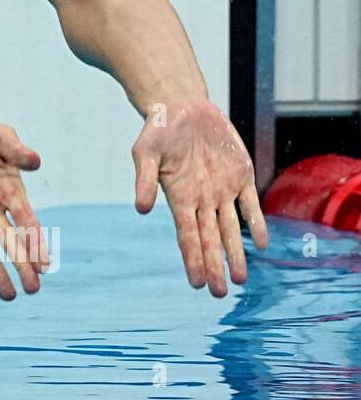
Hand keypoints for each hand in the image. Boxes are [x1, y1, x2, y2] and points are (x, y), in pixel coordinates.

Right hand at [132, 99, 269, 296]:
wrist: (182, 106)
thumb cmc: (158, 128)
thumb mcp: (145, 152)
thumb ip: (144, 180)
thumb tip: (139, 209)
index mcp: (179, 197)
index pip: (188, 236)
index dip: (193, 260)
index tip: (196, 283)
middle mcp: (201, 199)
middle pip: (210, 239)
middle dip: (215, 266)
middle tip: (220, 293)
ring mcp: (222, 189)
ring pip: (230, 228)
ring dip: (235, 253)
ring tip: (241, 279)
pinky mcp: (241, 175)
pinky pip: (250, 204)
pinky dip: (255, 223)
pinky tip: (260, 243)